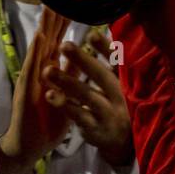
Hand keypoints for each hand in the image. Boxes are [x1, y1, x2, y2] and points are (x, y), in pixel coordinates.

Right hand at [0, 9, 71, 173]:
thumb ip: (71, 73)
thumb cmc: (47, 119)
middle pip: (48, 38)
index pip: (59, 40)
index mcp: (50, 70)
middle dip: (54, 15)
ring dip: (44, 27)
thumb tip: (83, 53)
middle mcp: (39, 70)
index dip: (65, 21)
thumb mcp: (65, 92)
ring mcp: (30, 78)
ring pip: (38, 48)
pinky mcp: (25, 90)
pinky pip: (31, 69)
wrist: (28, 144)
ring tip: (50, 5)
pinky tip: (40, 39)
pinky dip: (36, 54)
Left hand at [44, 29, 132, 167]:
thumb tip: (98, 31)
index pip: (119, 62)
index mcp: (127, 81)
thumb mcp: (121, 83)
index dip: (106, 49)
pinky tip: (50, 95)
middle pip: (103, 77)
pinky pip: (79, 116)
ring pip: (88, 97)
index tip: (91, 34)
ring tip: (48, 70)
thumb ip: (113, 61)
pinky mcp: (96, 129)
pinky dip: (65, 105)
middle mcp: (122, 97)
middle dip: (83, 61)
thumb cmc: (117, 102)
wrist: (123, 142)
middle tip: (64, 45)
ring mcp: (109, 114)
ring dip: (67, 82)